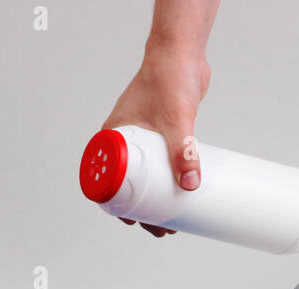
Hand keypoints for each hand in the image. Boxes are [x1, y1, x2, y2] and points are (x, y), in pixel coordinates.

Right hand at [101, 35, 211, 236]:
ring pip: (145, 176)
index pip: (107, 180)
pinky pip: (160, 163)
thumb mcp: (176, 120)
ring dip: (157, 197)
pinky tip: (181, 193)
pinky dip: (168, 180)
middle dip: (144, 209)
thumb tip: (191, 185)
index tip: (134, 222)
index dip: (118, 207)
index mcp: (113, 137)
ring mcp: (142, 136)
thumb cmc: (167, 76)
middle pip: (128, 184)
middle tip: (163, 228)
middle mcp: (124, 138)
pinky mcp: (161, 133)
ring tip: (175, 218)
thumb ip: (183, 152)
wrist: (181, 51)